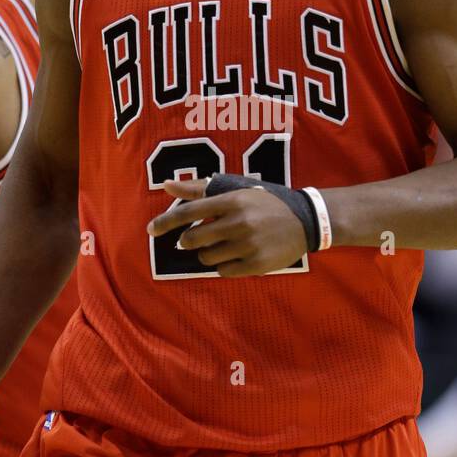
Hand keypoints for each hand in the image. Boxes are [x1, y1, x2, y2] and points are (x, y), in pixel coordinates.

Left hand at [147, 178, 308, 276]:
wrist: (305, 220)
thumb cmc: (265, 203)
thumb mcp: (236, 189)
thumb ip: (200, 188)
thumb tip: (166, 185)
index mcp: (232, 201)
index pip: (189, 211)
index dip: (166, 222)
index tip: (151, 230)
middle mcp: (238, 222)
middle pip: (193, 240)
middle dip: (189, 241)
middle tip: (198, 239)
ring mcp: (248, 245)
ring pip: (207, 258)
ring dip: (208, 254)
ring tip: (223, 246)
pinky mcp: (256, 264)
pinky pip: (224, 271)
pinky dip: (224, 266)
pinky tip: (236, 256)